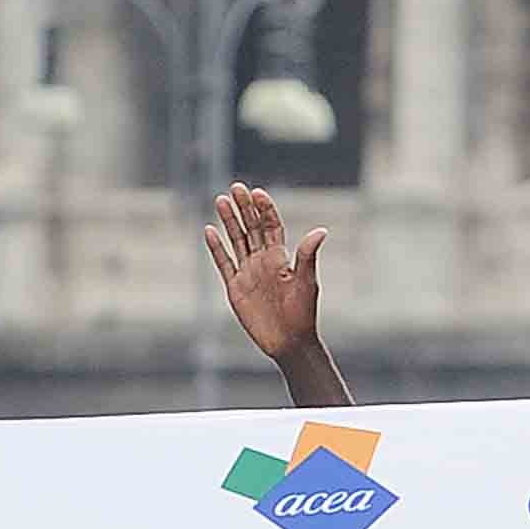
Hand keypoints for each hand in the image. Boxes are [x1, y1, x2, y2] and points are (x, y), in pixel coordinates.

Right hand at [206, 183, 328, 359]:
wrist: (289, 341)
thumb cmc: (302, 313)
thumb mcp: (306, 282)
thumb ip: (307, 256)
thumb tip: (320, 231)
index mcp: (281, 257)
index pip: (271, 226)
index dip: (265, 209)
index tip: (257, 193)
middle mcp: (264, 261)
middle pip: (252, 228)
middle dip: (244, 208)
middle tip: (236, 187)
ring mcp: (248, 272)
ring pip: (236, 240)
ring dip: (229, 221)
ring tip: (221, 200)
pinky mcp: (235, 287)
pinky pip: (224, 263)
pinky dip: (216, 248)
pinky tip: (209, 230)